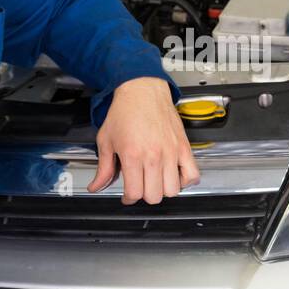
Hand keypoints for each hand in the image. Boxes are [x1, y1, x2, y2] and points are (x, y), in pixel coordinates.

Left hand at [88, 77, 200, 203]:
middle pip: (154, 196)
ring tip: (157, 180)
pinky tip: (174, 175)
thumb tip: (96, 186)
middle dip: (145, 195)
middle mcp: (153, 156)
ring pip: (173, 190)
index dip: (128, 199)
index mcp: (132, 155)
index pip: (134, 193)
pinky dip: (185, 181)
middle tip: (140, 186)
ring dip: (164, 189)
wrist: (143, 90)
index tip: (127, 195)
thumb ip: (103, 167)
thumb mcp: (106, 140)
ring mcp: (171, 152)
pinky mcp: (183, 147)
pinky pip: (192, 175)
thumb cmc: (124, 111)